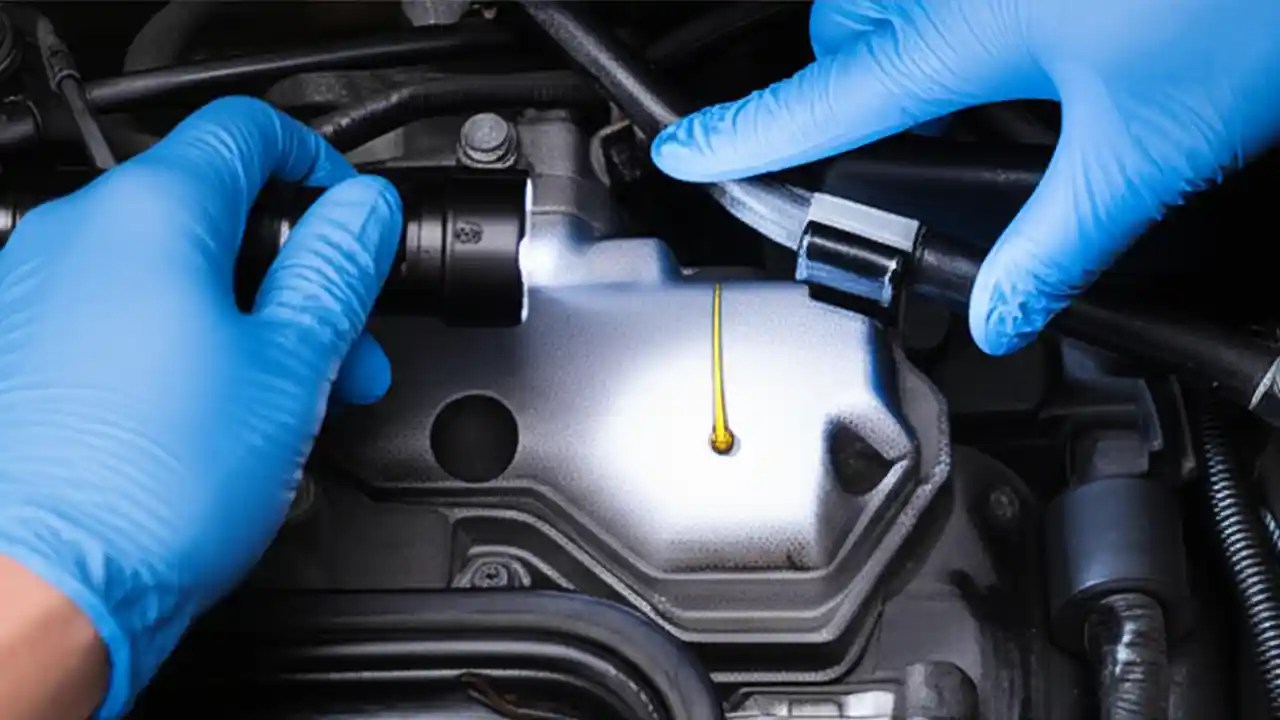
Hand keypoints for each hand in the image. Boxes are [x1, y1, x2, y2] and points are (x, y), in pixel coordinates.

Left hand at [0, 97, 401, 716]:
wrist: (37, 587)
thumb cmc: (150, 486)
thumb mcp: (292, 364)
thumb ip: (337, 268)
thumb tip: (364, 209)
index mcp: (149, 213)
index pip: (246, 130)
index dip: (320, 165)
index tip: (352, 216)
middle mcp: (77, 234)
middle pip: (216, 211)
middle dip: (299, 272)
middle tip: (347, 344)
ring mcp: (36, 290)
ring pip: (173, 269)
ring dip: (252, 316)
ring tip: (295, 394)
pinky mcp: (23, 347)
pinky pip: (124, 314)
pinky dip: (188, 341)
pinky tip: (223, 410)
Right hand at [651, 0, 1279, 353]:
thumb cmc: (1255, 1)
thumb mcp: (1150, 149)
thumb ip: (1059, 244)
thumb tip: (1003, 312)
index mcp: (970, 28)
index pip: (822, 99)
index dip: (742, 135)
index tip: (684, 151)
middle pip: (843, 27)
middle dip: (844, 81)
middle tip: (898, 133)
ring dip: (896, 37)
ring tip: (976, 80)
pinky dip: (950, 16)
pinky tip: (1032, 32)